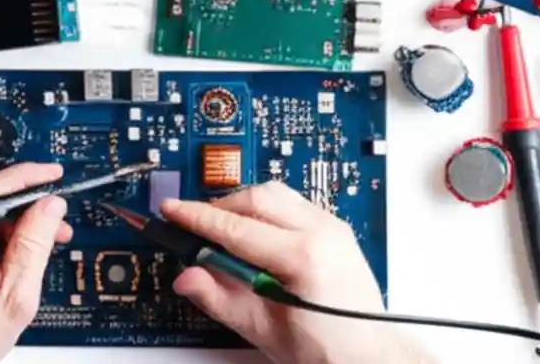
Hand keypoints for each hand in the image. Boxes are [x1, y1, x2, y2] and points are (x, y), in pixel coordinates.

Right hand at [162, 182, 430, 363]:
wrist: (366, 355)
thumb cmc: (325, 350)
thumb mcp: (262, 330)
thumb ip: (219, 299)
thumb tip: (187, 276)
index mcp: (302, 259)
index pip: (236, 228)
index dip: (197, 217)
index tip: (173, 211)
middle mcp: (322, 233)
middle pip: (257, 198)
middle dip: (219, 208)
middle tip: (194, 227)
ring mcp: (333, 227)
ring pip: (276, 193)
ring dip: (244, 205)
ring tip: (224, 231)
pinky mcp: (336, 228)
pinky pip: (293, 202)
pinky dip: (267, 210)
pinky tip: (255, 232)